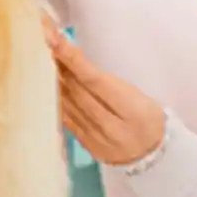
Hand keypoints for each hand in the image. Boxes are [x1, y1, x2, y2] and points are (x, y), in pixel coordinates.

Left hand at [41, 16, 165, 166]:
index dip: (73, 59)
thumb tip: (75, 62)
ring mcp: (95, 138)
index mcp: (133, 111)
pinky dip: (56, 98)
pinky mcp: (84, 144)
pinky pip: (64, 117)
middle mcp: (111, 127)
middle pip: (77, 91)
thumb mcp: (142, 97)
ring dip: (54, 78)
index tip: (55, 39)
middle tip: (46, 40)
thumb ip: (110, 83)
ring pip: (67, 103)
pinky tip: (48, 83)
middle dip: (60, 64)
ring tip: (45, 57)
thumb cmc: (148, 118)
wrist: (152, 157)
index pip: (96, 81)